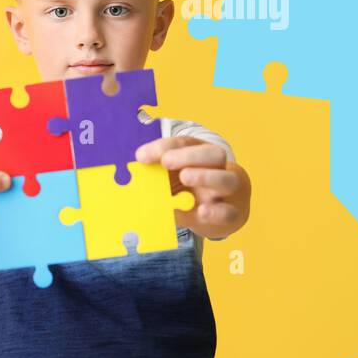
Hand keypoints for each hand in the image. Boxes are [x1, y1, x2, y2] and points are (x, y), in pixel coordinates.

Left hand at [135, 136, 250, 238]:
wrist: (214, 214)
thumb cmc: (185, 190)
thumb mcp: (168, 180)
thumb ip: (153, 177)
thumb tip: (128, 179)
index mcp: (199, 155)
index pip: (185, 144)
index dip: (163, 147)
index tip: (141, 156)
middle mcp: (217, 169)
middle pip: (214, 154)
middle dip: (189, 156)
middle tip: (166, 162)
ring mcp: (227, 192)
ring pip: (228, 179)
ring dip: (205, 176)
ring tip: (185, 177)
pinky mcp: (230, 214)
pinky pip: (229, 212)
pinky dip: (216, 211)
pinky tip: (202, 210)